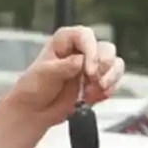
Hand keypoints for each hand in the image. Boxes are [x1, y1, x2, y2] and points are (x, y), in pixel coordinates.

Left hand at [4, 25, 123, 126]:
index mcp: (64, 41)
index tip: (89, 69)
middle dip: (104, 66)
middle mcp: (81, 51)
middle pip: (106, 48)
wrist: (33, 111)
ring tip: (93, 91)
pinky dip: (108, 90)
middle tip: (93, 81)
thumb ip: (62, 67)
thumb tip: (80, 60)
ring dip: (109, 78)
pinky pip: (113, 82)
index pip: (85, 35)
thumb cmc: (32, 88)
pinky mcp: (97, 83)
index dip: (91, 50)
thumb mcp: (43, 75)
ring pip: (114, 64)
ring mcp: (90, 67)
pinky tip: (93, 98)